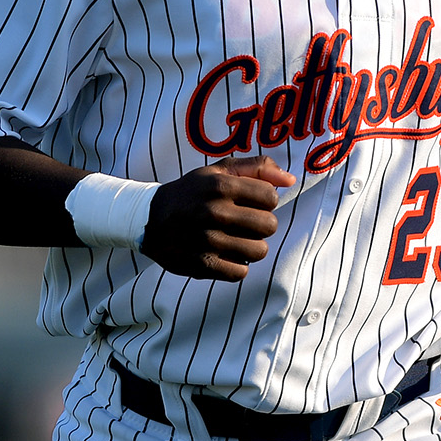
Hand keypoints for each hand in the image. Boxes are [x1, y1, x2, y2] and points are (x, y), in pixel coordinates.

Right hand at [139, 156, 296, 280]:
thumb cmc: (192, 192)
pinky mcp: (202, 265)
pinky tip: (225, 254)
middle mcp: (214, 212)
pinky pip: (240, 272)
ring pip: (259, 251)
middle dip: (261, 224)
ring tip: (236, 239)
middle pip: (270, 225)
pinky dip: (236, 265)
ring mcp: (207, 240)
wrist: (149, 219)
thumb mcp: (218, 172)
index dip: (265, 200)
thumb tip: (290, 180)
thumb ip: (257, 168)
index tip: (251, 202)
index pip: (271, 197)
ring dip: (251, 246)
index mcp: (220, 186)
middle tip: (244, 222)